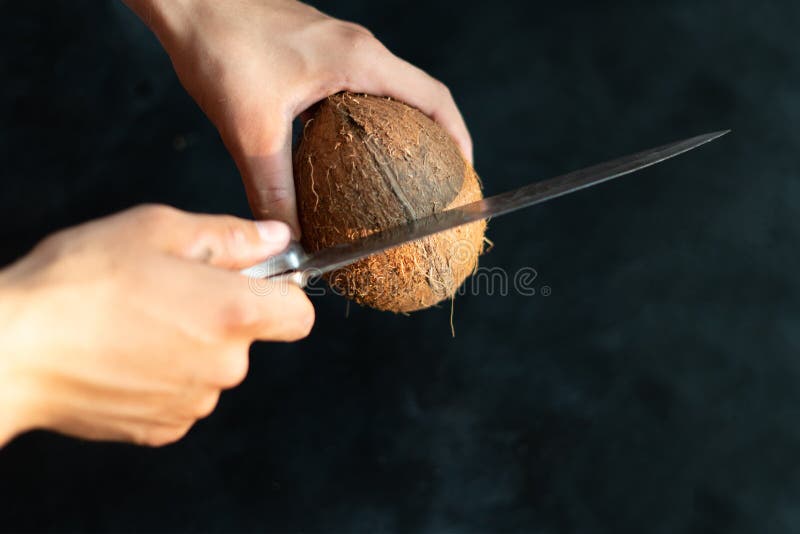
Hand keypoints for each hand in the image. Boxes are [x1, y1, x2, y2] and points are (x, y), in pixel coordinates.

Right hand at [0, 205, 313, 446]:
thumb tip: (277, 238)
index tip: (253, 283)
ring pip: (212, 368)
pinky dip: (163, 378)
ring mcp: (195, 402)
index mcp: (234, 313)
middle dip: (221, 316)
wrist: (15, 347)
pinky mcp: (162, 429)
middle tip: (167, 292)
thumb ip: (231, 236)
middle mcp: (226, 365)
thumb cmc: (82, 280)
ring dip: (189, 347)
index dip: (281, 294)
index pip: (299, 314)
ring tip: (134, 324)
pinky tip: (123, 357)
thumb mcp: (159, 230)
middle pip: (248, 339)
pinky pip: (181, 396)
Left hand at [123, 0, 472, 235]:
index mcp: (359, 60)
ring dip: (400, 129)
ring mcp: (336, 47)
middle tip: (436, 180)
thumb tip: (290, 241)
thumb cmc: (219, 44)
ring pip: (386, 92)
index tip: (465, 173)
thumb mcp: (251, 129)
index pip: (434, 98)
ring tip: (399, 173)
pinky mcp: (313, 52)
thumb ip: (273, 190)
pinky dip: (365, 121)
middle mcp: (356, 49)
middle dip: (435, 138)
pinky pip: (355, 89)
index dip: (459, 137)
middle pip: (419, 95)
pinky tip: (345, 152)